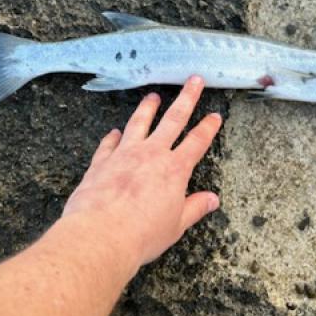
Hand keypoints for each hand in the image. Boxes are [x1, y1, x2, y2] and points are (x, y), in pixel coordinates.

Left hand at [63, 76, 221, 271]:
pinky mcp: (101, 162)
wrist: (100, 235)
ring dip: (148, 108)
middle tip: (194, 80)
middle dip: (186, 98)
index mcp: (174, 169)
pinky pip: (109, 144)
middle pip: (173, 120)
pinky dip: (113, 136)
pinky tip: (115, 131)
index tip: (215, 115)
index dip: (208, 128)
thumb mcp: (176, 225)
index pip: (196, 142)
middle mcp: (151, 155)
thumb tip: (212, 199)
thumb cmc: (142, 234)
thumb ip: (195, 208)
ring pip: (139, 123)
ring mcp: (125, 155)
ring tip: (153, 96)